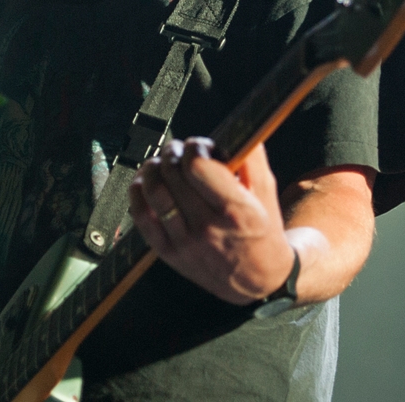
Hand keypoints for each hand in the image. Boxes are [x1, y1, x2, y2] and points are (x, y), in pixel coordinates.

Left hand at [127, 137, 297, 305]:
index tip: (201, 146)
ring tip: (162, 162)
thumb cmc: (263, 229)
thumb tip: (239, 125)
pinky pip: (140, 217)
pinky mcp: (169, 254)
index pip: (198, 166)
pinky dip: (138, 193)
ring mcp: (185, 243)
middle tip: (180, 149)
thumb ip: (252, 157)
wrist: (259, 279)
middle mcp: (208, 228)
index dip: (196, 147)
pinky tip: (146, 182)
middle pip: (173, 174)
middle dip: (174, 152)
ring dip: (153, 167)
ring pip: (154, 192)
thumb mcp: (267, 191)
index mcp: (236, 211)